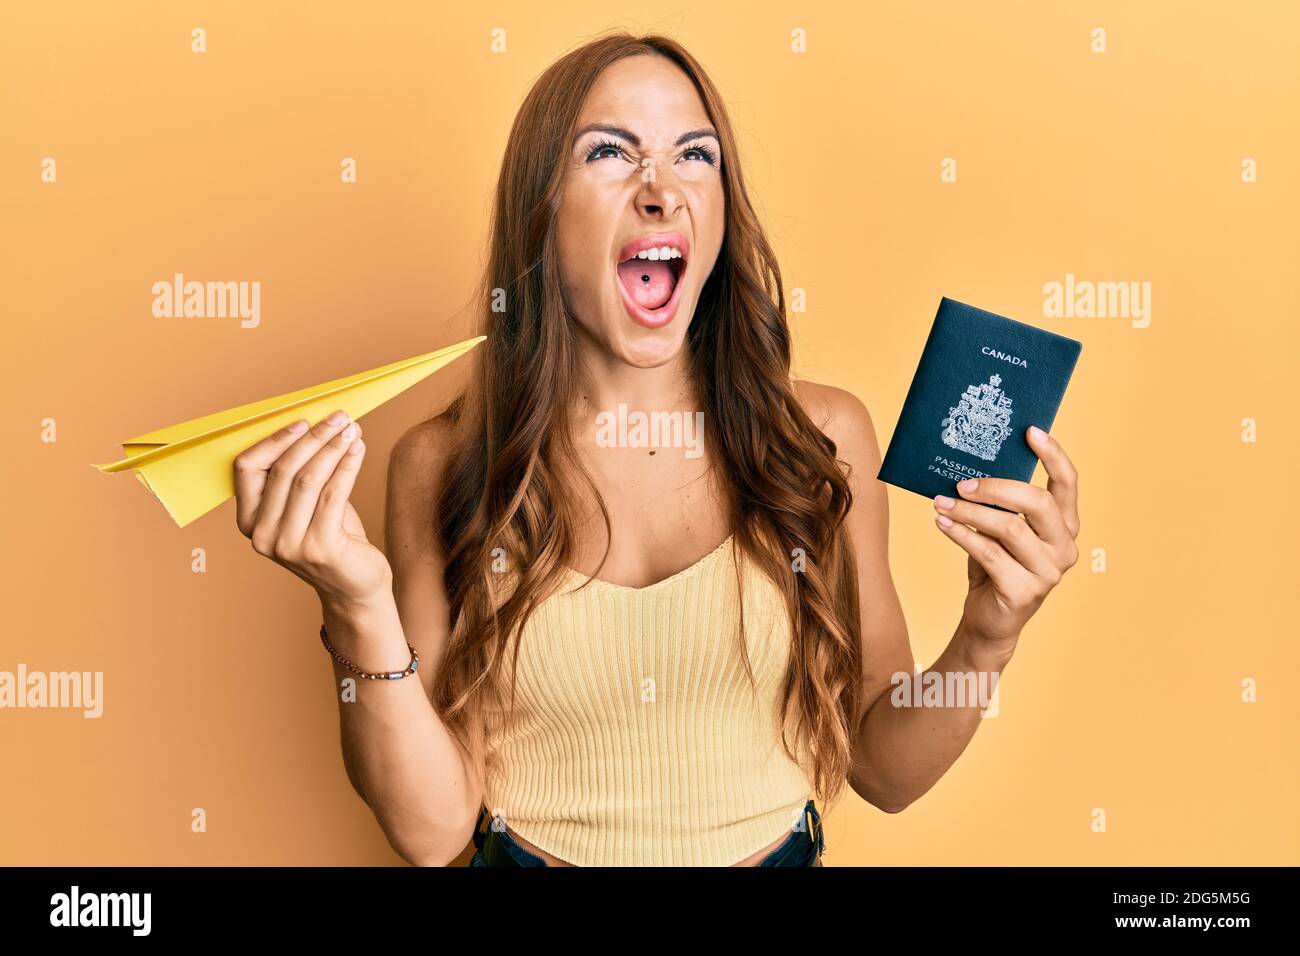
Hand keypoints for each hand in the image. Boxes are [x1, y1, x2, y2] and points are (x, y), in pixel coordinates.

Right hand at [233, 409, 391, 606]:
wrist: (355, 588)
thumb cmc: (332, 539)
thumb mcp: (307, 505)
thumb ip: (303, 472)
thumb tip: (321, 424)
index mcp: (248, 521)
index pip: (246, 469)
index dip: (274, 440)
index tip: (303, 420)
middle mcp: (261, 535)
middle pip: (282, 470)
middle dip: (312, 437)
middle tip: (338, 417)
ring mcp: (288, 545)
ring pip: (308, 479)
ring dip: (332, 448)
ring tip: (352, 429)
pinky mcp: (319, 548)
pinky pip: (333, 494)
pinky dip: (347, 466)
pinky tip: (358, 450)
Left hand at [932, 425, 1079, 654]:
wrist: (989, 620)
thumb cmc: (995, 567)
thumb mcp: (1001, 531)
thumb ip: (1000, 505)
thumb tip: (970, 466)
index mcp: (1064, 526)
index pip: (1067, 484)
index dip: (1053, 455)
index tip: (1030, 431)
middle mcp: (1064, 547)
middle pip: (1037, 502)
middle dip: (997, 487)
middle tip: (963, 482)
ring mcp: (1049, 572)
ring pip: (1008, 528)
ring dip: (969, 512)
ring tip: (941, 502)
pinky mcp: (1025, 592)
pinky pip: (989, 553)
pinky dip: (961, 535)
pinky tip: (942, 524)